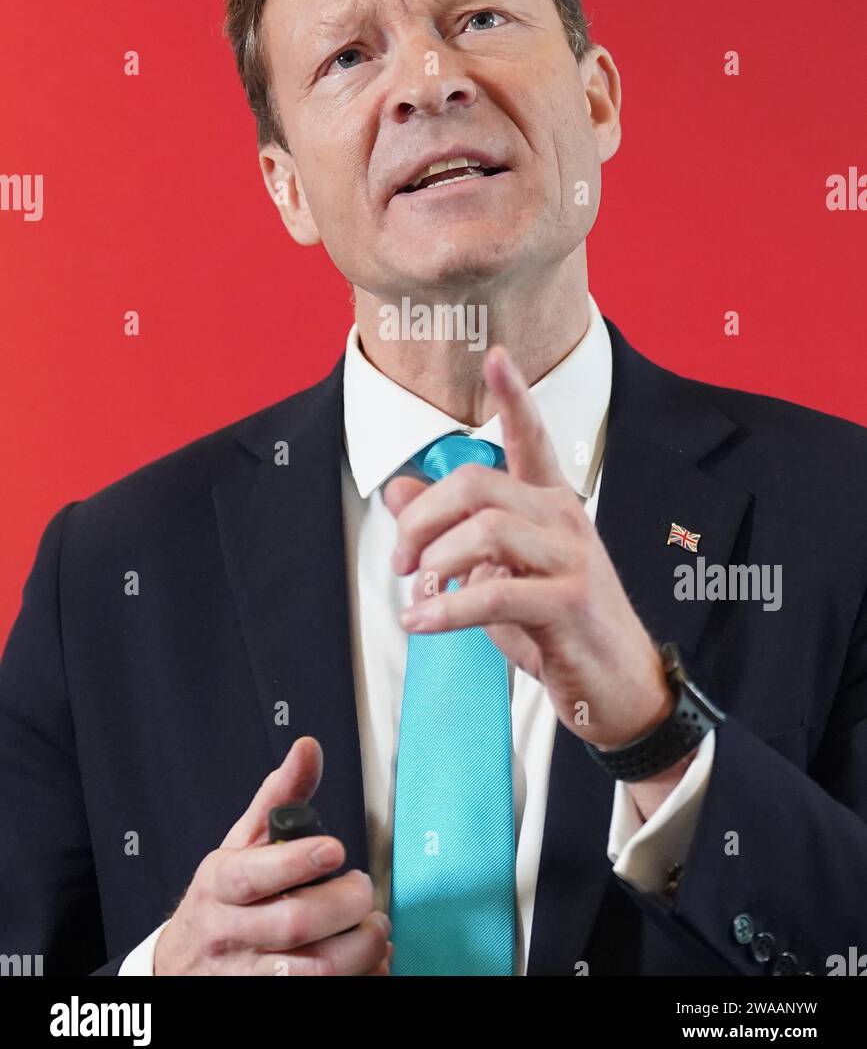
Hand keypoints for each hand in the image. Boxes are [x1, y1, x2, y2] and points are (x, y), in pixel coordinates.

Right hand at [153, 737, 391, 974]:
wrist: (182, 966)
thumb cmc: (222, 899)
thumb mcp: (241, 844)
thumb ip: (280, 797)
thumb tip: (308, 747)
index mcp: (220, 885)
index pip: (254, 875)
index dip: (297, 862)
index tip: (335, 849)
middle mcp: (230, 934)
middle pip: (295, 924)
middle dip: (345, 905)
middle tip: (364, 891)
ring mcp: (247, 978)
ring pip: (314, 971)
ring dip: (360, 949)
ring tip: (375, 929)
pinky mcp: (264, 1002)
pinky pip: (322, 995)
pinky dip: (360, 979)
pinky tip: (371, 963)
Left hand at [383, 345, 673, 752]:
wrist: (622, 691)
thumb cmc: (559, 630)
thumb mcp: (498, 575)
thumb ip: (452, 531)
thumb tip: (399, 490)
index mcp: (552, 504)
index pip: (532, 437)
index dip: (513, 395)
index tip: (496, 356)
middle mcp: (566, 519)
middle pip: (478, 483)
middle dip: (422, 518)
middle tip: (401, 560)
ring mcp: (573, 559)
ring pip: (485, 530)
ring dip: (435, 562)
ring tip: (417, 596)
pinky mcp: (569, 604)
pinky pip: (494, 592)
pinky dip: (446, 610)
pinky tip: (422, 624)